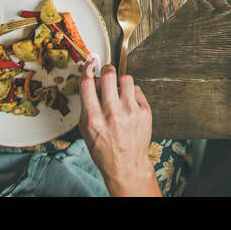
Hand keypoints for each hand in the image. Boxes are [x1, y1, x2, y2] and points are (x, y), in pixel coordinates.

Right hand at [79, 65, 159, 195]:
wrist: (126, 166)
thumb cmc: (104, 150)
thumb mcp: (86, 131)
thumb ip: (86, 107)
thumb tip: (90, 83)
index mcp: (94, 119)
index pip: (88, 84)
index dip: (87, 69)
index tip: (89, 63)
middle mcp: (112, 114)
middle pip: (109, 75)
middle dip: (106, 70)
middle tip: (106, 72)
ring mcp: (130, 112)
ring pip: (126, 79)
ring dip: (120, 81)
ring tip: (118, 90)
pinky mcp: (144, 112)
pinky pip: (137, 90)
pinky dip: (131, 93)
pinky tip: (127, 103)